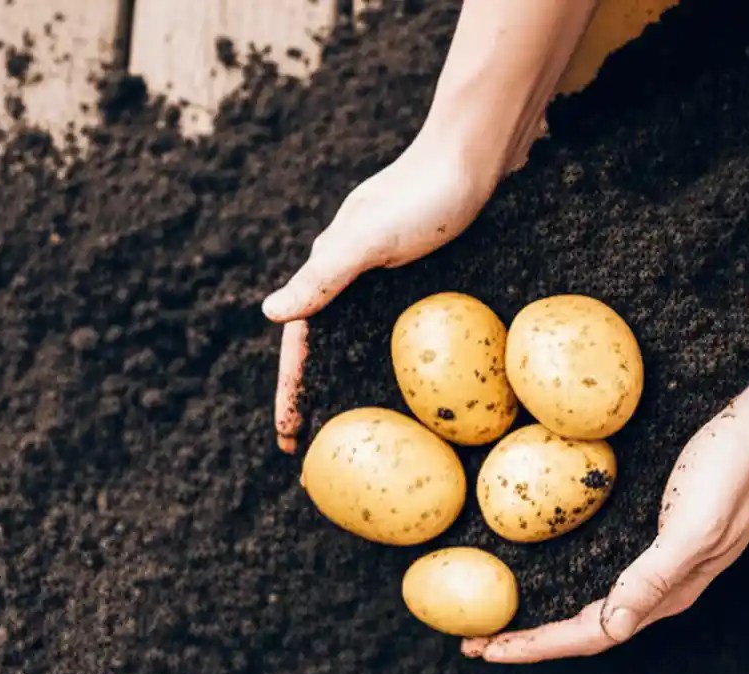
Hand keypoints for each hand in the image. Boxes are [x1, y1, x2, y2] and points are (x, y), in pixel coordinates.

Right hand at [264, 140, 501, 452]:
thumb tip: (270, 314)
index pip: (300, 344)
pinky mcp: (424, 271)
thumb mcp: (369, 239)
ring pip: (361, 338)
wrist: (478, 154)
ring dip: (352, 378)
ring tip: (357, 424)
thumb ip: (323, 276)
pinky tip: (409, 380)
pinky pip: (398, 327)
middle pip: (327, 345)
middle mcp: (354, 273)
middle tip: (317, 446)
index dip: (291, 391)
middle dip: (316, 393)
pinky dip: (391, 358)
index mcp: (331, 266)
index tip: (286, 438)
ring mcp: (388, 273)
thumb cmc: (426, 195)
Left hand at [460, 401, 748, 662]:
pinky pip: (598, 572)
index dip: (538, 646)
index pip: (591, 635)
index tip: (489, 649)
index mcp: (666, 594)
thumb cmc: (731, 476)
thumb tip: (610, 625)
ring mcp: (655, 563)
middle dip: (530, 640)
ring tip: (498, 618)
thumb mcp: (694, 528)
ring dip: (543, 616)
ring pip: (589, 604)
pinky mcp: (651, 534)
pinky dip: (563, 581)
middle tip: (475, 642)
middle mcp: (658, 588)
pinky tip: (543, 571)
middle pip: (584, 628)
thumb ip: (654, 578)